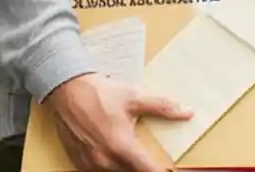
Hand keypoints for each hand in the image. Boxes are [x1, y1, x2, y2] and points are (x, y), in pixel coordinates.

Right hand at [47, 73, 191, 171]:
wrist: (67, 90)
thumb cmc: (100, 94)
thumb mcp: (135, 98)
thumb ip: (163, 108)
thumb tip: (188, 112)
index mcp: (121, 146)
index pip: (148, 170)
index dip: (161, 171)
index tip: (171, 170)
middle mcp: (104, 160)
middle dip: (144, 168)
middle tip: (152, 161)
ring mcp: (89, 163)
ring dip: (126, 168)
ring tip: (135, 159)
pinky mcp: (78, 162)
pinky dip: (110, 168)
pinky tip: (116, 159)